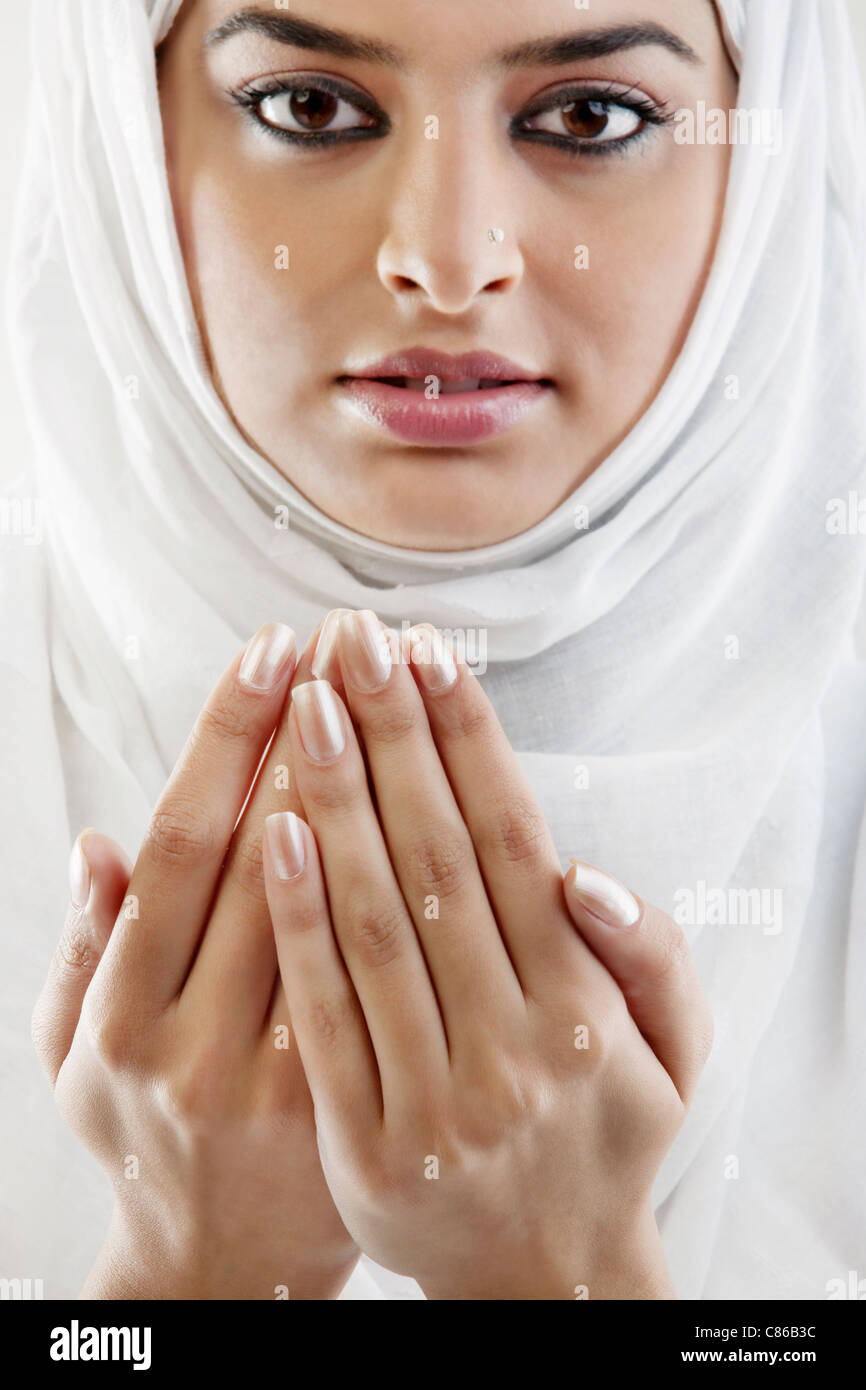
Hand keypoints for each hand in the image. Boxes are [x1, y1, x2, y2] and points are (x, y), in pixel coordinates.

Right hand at [32, 622, 358, 1298]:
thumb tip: (97, 845)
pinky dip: (422, 884)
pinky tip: (446, 801)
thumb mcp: (71, 1058)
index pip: (190, 847)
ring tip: (400, 687)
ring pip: (353, 906)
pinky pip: (404, 976)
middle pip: (279, 857)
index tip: (271, 652)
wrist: (227, 1267)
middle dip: (318, 735)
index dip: (230, 741)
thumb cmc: (143, 1133)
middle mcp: (208, 1047)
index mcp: (127, 1019)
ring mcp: (298, 1078)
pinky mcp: (373, 1104)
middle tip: (351, 638)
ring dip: (381, 785)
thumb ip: (84, 951)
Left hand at [262, 611, 712, 1298]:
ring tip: (303, 701)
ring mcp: (436, 1093)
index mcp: (587, 1006)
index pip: (512, 839)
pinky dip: (297, 915)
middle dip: (390, 737)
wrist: (545, 1276)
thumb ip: (652, 954)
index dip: (467, 738)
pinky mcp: (365, 1138)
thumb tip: (585, 873)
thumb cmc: (609, 1134)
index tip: (428, 652)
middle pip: (434, 858)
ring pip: (372, 918)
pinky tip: (269, 827)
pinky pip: (322, 1010)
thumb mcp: (678, 1051)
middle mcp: (514, 1042)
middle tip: (352, 641)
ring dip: (333, 798)